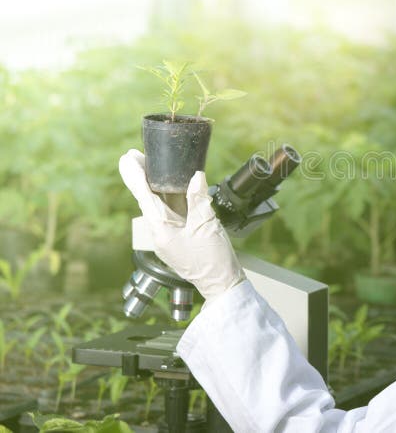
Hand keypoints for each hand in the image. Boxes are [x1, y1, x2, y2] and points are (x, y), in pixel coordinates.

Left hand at [119, 149, 244, 301]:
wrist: (222, 284)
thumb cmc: (213, 261)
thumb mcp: (206, 225)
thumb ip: (199, 199)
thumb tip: (195, 177)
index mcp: (162, 229)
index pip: (144, 196)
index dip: (135, 176)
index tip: (127, 159)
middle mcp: (161, 233)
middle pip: (149, 198)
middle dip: (142, 176)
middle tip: (135, 155)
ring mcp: (169, 236)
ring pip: (160, 204)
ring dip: (156, 185)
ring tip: (151, 165)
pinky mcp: (179, 237)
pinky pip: (172, 212)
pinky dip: (170, 197)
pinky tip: (173, 186)